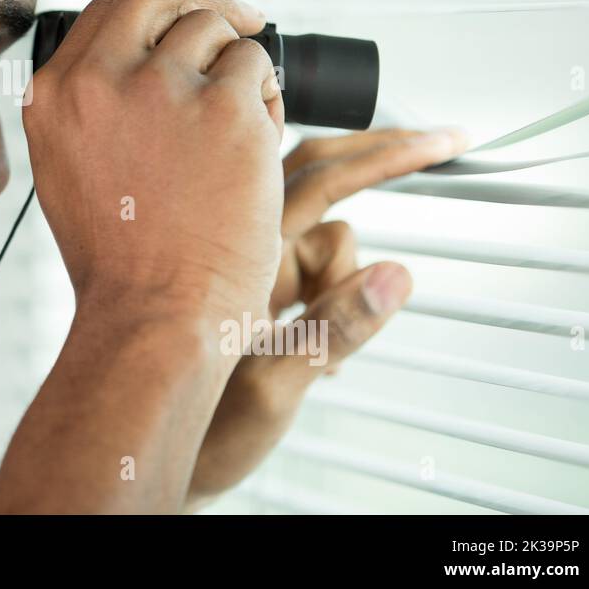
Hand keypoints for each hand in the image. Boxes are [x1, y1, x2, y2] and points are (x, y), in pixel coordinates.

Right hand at [23, 0, 284, 329]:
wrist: (155, 314)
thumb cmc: (119, 259)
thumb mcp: (67, 169)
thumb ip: (88, 106)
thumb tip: (139, 57)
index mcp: (53, 93)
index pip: (108, 11)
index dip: (156, 12)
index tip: (184, 26)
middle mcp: (100, 79)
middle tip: (241, 20)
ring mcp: (162, 89)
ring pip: (217, 30)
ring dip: (240, 66)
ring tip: (243, 124)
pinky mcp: (225, 108)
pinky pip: (259, 69)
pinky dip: (268, 100)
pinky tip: (258, 146)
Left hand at [185, 127, 470, 504]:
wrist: (148, 447)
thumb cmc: (189, 427)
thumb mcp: (270, 385)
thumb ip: (336, 329)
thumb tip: (396, 274)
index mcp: (233, 250)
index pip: (319, 179)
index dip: (385, 155)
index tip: (440, 141)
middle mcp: (235, 246)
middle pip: (319, 181)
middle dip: (377, 165)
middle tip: (439, 145)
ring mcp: (242, 266)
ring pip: (325, 240)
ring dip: (344, 284)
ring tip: (321, 363)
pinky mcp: (250, 291)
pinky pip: (312, 274)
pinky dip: (333, 303)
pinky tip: (321, 364)